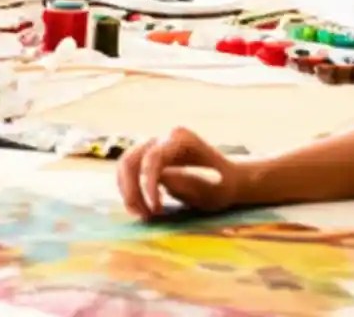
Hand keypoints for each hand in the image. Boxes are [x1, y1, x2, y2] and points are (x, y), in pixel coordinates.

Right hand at [117, 127, 245, 220]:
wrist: (229, 179)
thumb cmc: (227, 185)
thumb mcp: (216, 189)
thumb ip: (191, 184)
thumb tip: (160, 177)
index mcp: (182, 138)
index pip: (153, 158)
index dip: (148, 184)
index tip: (155, 210)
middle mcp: (162, 137)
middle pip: (131, 160)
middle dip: (132, 190)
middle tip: (144, 216)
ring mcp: (152, 145)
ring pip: (125, 167)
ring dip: (128, 193)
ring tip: (143, 215)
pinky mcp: (146, 157)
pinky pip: (128, 172)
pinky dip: (129, 191)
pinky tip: (142, 209)